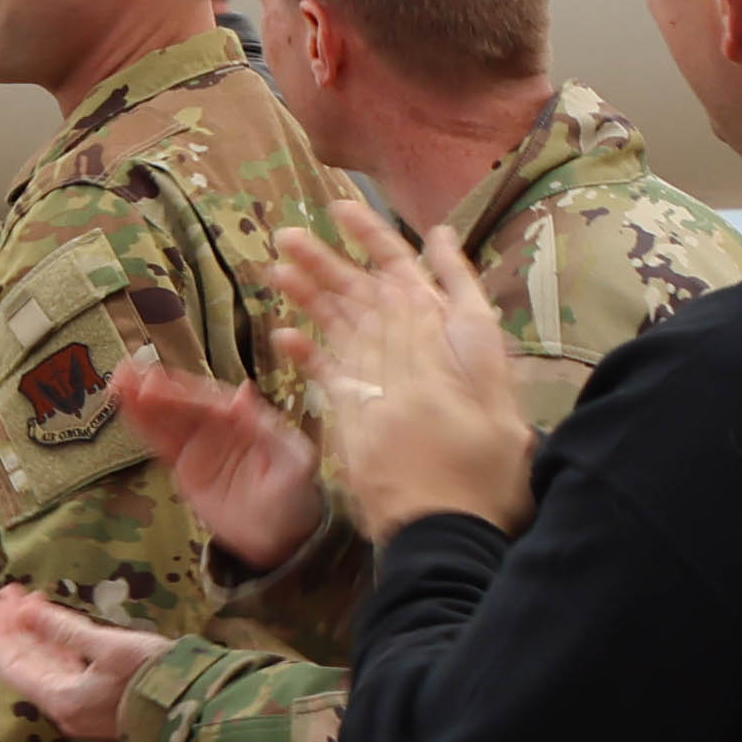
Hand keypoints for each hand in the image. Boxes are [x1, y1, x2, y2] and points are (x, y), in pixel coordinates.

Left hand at [0, 585, 159, 741]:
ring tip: (31, 602)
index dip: (3, 631)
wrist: (198, 709)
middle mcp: (65, 708)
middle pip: (27, 665)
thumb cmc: (153, 676)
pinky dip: (58, 647)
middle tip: (12, 594)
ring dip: (38, 635)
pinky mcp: (101, 701)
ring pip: (47, 667)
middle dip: (18, 628)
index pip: (13, 664)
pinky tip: (57, 625)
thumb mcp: (108, 646)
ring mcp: (83, 707)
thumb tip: (24, 609)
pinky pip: (68, 671)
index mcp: (61, 699)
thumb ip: (63, 628)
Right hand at [112, 356, 325, 568]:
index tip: (157, 381)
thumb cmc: (296, 496)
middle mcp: (220, 427)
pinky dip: (141, 425)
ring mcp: (200, 446)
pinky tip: (123, 408)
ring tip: (115, 384)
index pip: (209, 400)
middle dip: (154, 389)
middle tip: (125, 375)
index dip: (182, 391)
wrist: (282, 537)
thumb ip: (267, 429)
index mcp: (246, 420)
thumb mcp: (293, 461)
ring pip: (166, 419)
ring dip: (140, 401)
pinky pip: (160, 443)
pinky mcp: (185, 467)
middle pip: (182, 404)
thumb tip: (242, 393)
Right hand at [274, 216, 536, 538]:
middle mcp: (417, 353)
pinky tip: (283, 337)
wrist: (449, 532)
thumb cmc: (468, 467)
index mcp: (450, 340)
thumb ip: (433, 332)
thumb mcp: (459, 389)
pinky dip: (309, 355)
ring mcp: (386, 383)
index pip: (408, 274)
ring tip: (273, 270)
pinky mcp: (362, 415)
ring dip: (311, 298)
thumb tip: (409, 275)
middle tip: (286, 234)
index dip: (378, 239)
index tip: (342, 208)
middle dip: (331, 261)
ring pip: (345, 327)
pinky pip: (333, 375)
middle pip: (370, 295)